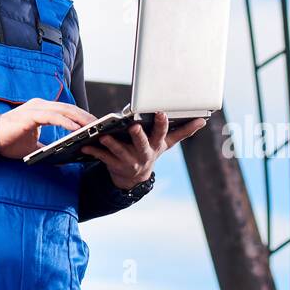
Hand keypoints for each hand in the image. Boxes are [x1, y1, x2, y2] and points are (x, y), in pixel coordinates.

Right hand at [0, 99, 95, 159]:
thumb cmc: (9, 141)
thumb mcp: (33, 146)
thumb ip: (47, 148)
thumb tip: (62, 159)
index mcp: (42, 110)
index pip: (66, 111)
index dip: (82, 117)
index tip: (95, 126)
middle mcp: (41, 105)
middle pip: (69, 109)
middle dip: (86, 117)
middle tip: (101, 126)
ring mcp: (36, 108)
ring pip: (64, 110)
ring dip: (80, 119)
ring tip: (93, 127)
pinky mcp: (31, 115)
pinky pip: (53, 117)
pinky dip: (66, 122)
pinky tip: (76, 130)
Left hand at [79, 112, 206, 190]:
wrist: (134, 177)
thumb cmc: (150, 150)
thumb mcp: (166, 143)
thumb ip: (183, 131)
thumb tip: (203, 120)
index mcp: (156, 145)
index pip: (162, 133)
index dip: (163, 124)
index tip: (162, 112)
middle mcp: (144, 154)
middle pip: (142, 143)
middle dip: (139, 135)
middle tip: (134, 126)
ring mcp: (129, 161)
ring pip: (120, 152)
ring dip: (113, 144)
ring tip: (105, 136)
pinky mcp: (113, 165)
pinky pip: (103, 158)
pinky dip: (94, 152)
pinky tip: (86, 145)